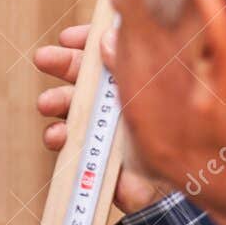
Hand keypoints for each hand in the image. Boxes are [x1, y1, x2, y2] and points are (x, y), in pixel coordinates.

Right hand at [34, 24, 170, 214]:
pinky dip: (57, 138)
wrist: (181, 186)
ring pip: (71, 108)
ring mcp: (103, 129)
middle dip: (61, 65)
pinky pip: (68, 145)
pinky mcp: (94, 156)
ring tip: (47, 103)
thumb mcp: (161, 91)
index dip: (85, 42)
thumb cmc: (180, 137)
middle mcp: (116, 102)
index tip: (68, 38)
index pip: (107, 53)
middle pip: (83, 76)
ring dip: (55, 101)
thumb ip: (136, 66)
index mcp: (134, 81)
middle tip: (44, 59)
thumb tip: (108, 39)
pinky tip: (57, 136)